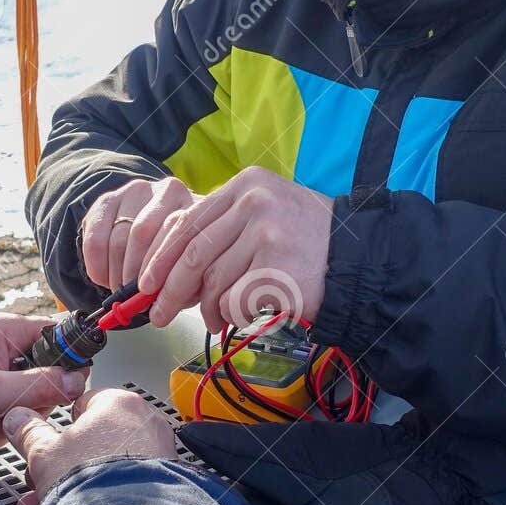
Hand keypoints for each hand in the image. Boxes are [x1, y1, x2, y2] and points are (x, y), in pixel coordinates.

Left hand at [0, 314, 86, 453]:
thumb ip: (37, 386)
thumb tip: (76, 382)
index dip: (69, 361)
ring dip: (11, 419)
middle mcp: (6, 351)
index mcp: (7, 332)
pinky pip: (13, 417)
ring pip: (32, 402)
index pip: (59, 335)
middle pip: (50, 376)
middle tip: (8, 409)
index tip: (66, 387)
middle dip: (31, 401)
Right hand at [3, 388, 178, 504]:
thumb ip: (29, 433)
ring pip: (110, 467)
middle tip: (48, 481)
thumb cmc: (91, 482)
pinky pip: (128, 488)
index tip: (50, 446)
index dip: (61, 428)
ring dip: (81, 485)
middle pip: (97, 440)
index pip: (84, 404)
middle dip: (68, 464)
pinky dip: (107, 499)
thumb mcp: (44, 453)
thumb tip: (18, 420)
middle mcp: (147, 424)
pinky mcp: (168, 487)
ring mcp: (161, 456)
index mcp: (119, 403)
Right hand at [82, 177, 195, 291]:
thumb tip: (168, 299)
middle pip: (141, 232)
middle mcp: (164, 191)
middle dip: (132, 272)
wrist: (155, 227)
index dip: (157, 266)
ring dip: (114, 272)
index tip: (148, 292)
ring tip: (118, 290)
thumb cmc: (178, 254)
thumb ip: (186, 278)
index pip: (172, 232)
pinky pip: (95, 237)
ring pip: (117, 237)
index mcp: (193, 205)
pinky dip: (96, 264)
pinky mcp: (107, 200)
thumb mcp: (189, 264)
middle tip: (130, 297)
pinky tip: (102, 278)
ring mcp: (134, 192)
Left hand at [138, 167, 333, 330]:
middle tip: (160, 315)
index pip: (187, 222)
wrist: (359, 259)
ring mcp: (266, 234)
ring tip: (221, 319)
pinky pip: (234, 302)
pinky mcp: (276, 268)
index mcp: (246, 185)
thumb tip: (166, 270)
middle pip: (193, 254)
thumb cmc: (306, 244)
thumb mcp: (264, 215)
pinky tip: (250, 314)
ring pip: (213, 283)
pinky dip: (235, 316)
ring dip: (211, 311)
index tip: (146, 283)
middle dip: (171, 292)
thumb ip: (221, 231)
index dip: (160, 257)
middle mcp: (254, 203)